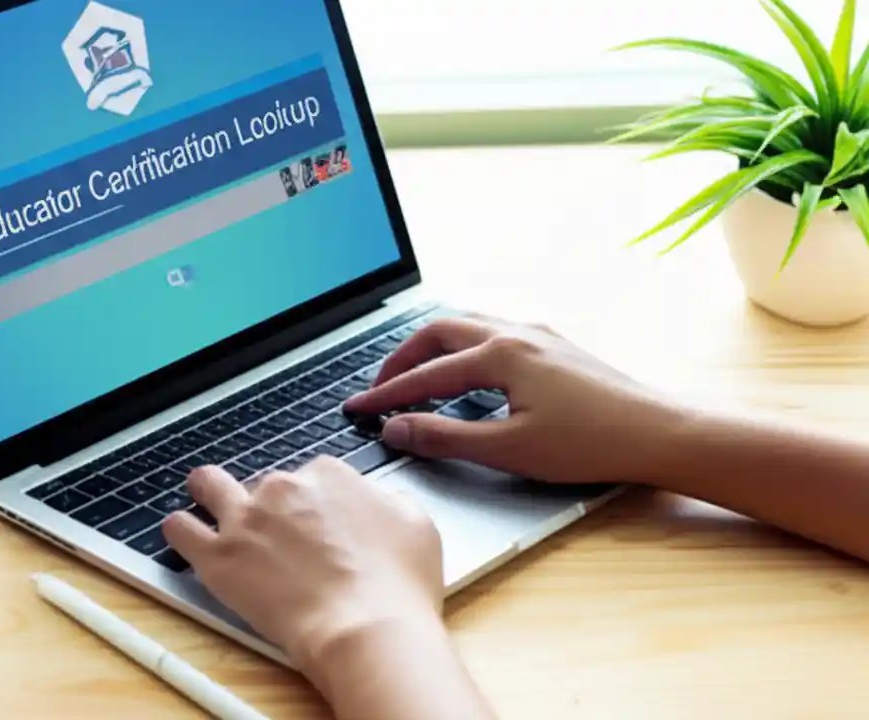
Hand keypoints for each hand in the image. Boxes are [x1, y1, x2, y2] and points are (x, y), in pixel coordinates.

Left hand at [161, 458, 443, 670]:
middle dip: (268, 506)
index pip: (309, 476)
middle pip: (264, 485)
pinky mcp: (218, 558)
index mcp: (329, 474)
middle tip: (278, 539)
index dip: (311, 502)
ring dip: (208, 493)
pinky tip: (186, 536)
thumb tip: (375, 500)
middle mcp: (283, 487)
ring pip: (208, 486)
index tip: (315, 524)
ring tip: (208, 507)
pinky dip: (181, 530)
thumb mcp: (416, 523)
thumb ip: (387, 500)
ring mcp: (246, 520)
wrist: (366, 629)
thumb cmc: (396, 586)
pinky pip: (180, 529)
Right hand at [344, 316, 689, 483]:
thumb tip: (397, 429)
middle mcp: (516, 334)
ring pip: (468, 328)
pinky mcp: (556, 348)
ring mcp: (539, 336)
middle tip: (381, 387)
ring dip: (433, 349)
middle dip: (403, 358)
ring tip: (415, 378)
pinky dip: (464, 350)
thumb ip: (445, 438)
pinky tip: (468, 376)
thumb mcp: (508, 449)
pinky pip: (493, 335)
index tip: (357, 408)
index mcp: (500, 354)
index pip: (425, 375)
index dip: (386, 395)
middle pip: (440, 332)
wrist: (661, 434)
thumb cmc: (591, 444)